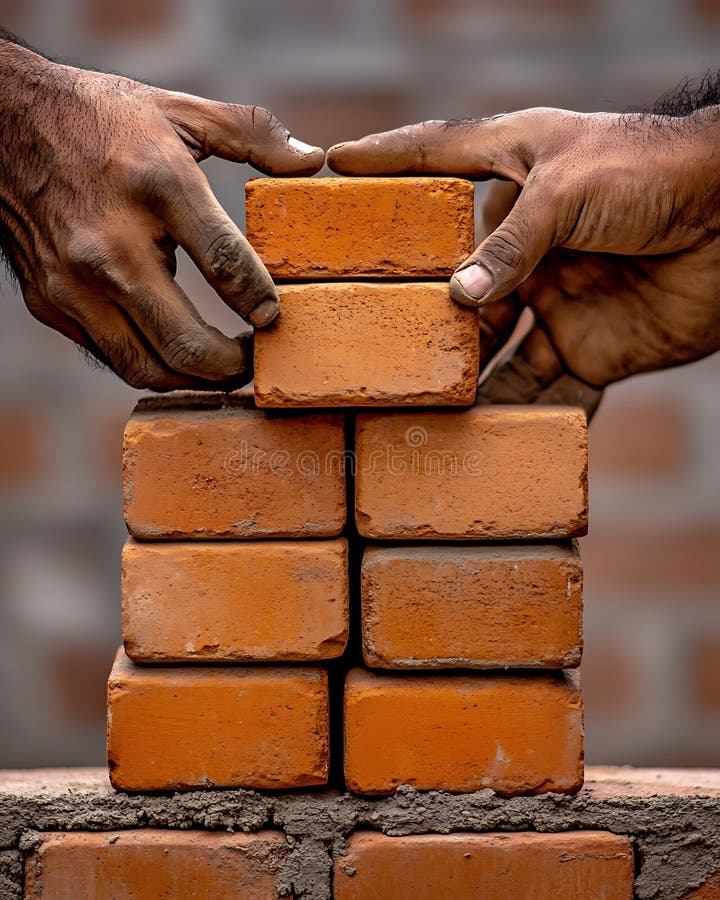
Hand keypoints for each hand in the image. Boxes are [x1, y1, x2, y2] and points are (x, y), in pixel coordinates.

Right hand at [0, 39, 323, 389]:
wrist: (3, 122)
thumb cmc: (101, 118)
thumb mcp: (180, 110)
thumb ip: (253, 132)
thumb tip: (312, 159)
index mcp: (156, 186)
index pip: (226, 265)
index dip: (262, 303)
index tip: (275, 317)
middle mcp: (112, 244)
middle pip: (187, 344)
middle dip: (234, 366)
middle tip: (257, 359)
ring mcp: (75, 282)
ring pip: (148, 368)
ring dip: (194, 379)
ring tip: (222, 367)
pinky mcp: (51, 303)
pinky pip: (112, 357)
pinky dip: (151, 365)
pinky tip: (176, 354)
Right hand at [328, 109, 719, 414]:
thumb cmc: (656, 171)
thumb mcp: (571, 189)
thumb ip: (511, 244)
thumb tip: (458, 300)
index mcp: (516, 178)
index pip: (436, 163)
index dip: (386, 162)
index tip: (334, 165)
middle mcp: (526, 245)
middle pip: (457, 288)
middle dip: (420, 319)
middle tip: (371, 345)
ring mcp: (553, 299)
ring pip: (492, 352)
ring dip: (461, 381)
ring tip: (415, 411)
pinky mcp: (588, 348)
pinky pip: (547, 392)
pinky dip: (521, 419)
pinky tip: (483, 441)